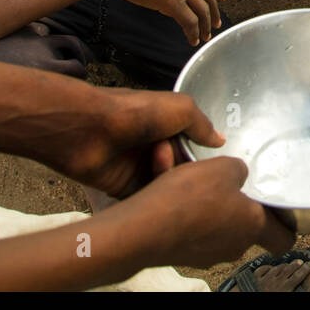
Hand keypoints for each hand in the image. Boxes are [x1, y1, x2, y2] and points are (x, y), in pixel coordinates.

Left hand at [48, 86, 224, 197]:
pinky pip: (146, 200)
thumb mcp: (181, 108)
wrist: (88, 130)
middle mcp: (153, 148)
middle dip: (187, 173)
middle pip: (180, 169)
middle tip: (190, 174)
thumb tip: (221, 140)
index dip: (202, 156)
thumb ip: (202, 125)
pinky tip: (161, 200)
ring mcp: (138, 169)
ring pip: (166, 186)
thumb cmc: (136, 113)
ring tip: (167, 175)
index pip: (192, 147)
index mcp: (166, 127)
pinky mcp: (124, 189)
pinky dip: (154, 201)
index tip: (213, 167)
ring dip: (170, 184)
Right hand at [119, 158, 294, 266]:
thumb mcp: (223, 167)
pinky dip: (187, 213)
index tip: (286, 216)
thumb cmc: (188, 198)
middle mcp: (234, 245)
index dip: (288, 226)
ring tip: (197, 183)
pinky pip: (192, 229)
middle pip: (247, 227)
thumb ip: (238, 170)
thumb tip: (237, 174)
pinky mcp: (183, 253)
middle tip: (232, 185)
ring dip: (210, 206)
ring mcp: (207, 253)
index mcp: (253, 226)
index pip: (284, 238)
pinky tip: (175, 194)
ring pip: (216, 226)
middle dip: (241, 206)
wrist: (142, 227)